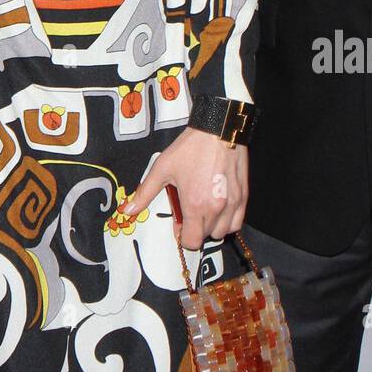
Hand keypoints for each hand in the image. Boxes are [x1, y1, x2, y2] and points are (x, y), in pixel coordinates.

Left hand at [122, 127, 247, 250]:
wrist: (218, 129)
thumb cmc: (190, 148)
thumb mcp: (162, 168)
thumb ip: (145, 193)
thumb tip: (127, 210)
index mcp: (194, 205)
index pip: (192, 241)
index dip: (182, 235)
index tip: (179, 222)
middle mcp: (216, 209)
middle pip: (206, 237)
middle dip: (195, 228)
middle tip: (189, 210)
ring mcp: (232, 204)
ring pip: (223, 231)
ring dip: (212, 225)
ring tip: (204, 207)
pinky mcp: (244, 196)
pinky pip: (238, 222)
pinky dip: (229, 220)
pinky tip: (220, 206)